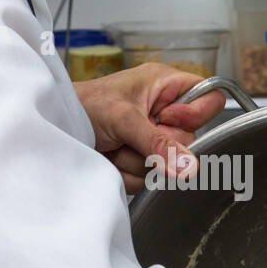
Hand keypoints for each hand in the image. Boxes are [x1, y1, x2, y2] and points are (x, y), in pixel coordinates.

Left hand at [73, 63, 225, 193]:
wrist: (55, 130)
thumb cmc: (82, 106)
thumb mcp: (122, 117)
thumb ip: (156, 142)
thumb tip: (188, 166)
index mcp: (166, 86)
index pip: (211, 98)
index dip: (197, 114)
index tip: (169, 118)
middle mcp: (164, 112)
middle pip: (190, 141)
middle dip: (156, 145)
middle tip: (129, 134)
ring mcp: (154, 140)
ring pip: (170, 166)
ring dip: (137, 162)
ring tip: (114, 145)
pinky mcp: (142, 162)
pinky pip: (151, 181)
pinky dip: (128, 175)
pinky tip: (111, 159)